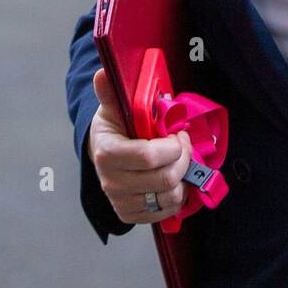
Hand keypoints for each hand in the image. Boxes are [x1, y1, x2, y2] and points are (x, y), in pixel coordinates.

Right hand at [88, 67, 193, 224]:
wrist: (103, 155)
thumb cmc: (115, 128)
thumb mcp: (112, 108)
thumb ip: (111, 92)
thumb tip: (103, 72)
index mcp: (107, 153)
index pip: (148, 156)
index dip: (172, 145)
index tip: (178, 133)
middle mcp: (111, 182)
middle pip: (164, 178)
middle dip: (184, 159)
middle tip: (184, 144)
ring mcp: (121, 202)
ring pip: (169, 197)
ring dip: (183, 178)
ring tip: (180, 161)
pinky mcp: (130, 215)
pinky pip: (166, 212)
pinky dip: (178, 196)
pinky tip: (174, 178)